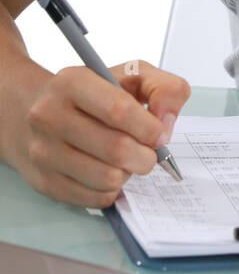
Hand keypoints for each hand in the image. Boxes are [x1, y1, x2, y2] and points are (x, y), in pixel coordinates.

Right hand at [6, 59, 190, 208]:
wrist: (38, 111)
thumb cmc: (94, 95)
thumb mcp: (132, 75)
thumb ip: (164, 88)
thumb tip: (166, 122)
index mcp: (72, 82)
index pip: (119, 110)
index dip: (148, 127)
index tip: (159, 134)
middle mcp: (49, 115)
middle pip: (116, 149)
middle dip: (145, 156)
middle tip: (148, 152)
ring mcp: (43, 151)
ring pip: (107, 178)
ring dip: (128, 174)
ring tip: (125, 160)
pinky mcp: (44, 181)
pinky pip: (94, 198)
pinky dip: (112, 190)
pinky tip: (108, 172)